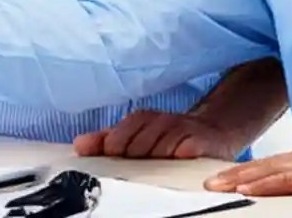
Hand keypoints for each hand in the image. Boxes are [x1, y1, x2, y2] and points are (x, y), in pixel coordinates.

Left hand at [73, 110, 243, 159]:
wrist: (211, 131)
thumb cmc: (167, 138)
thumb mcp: (135, 136)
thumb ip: (106, 140)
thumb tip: (80, 145)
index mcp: (140, 119)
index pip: (117, 138)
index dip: (114, 150)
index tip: (115, 160)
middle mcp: (159, 121)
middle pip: (136, 147)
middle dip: (133, 161)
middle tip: (137, 171)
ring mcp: (180, 130)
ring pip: (158, 151)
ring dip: (155, 164)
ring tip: (157, 171)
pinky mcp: (199, 142)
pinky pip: (183, 153)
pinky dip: (177, 160)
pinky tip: (176, 165)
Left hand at [203, 140, 291, 195]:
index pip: (269, 163)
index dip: (244, 169)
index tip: (225, 177)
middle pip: (260, 166)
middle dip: (232, 174)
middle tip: (209, 182)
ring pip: (265, 172)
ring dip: (238, 179)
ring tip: (217, 186)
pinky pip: (284, 181)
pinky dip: (263, 184)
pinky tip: (246, 189)